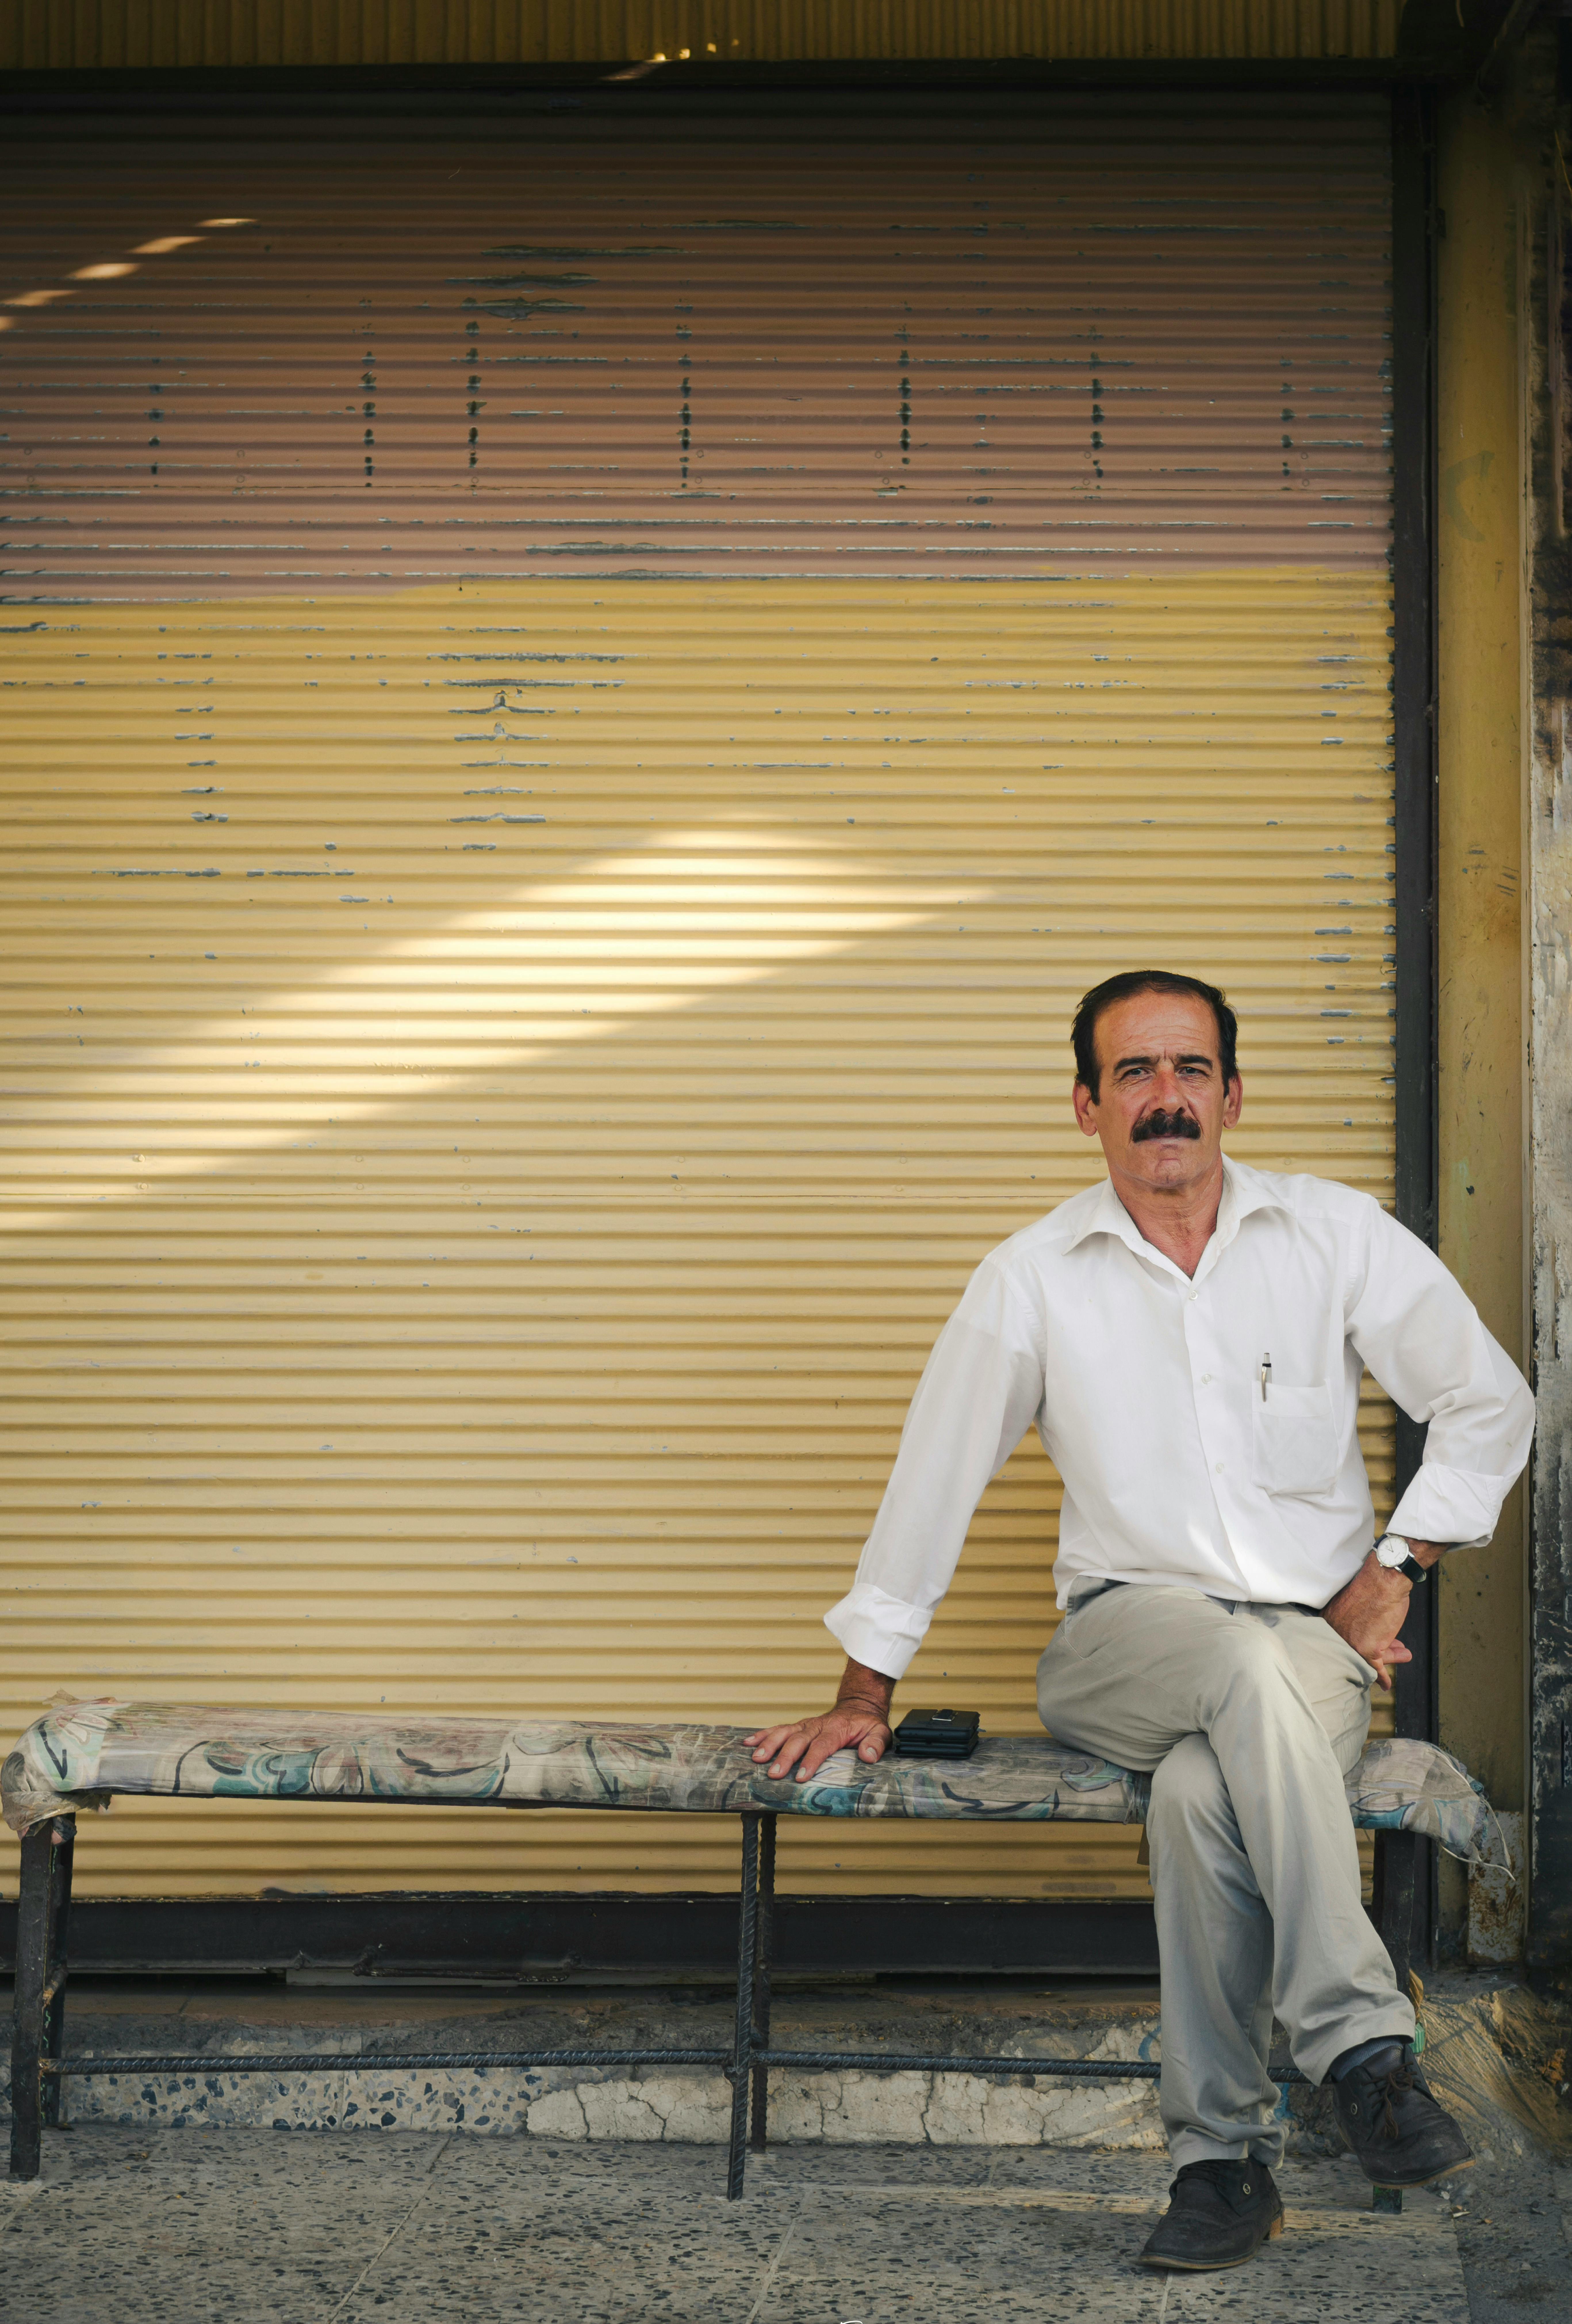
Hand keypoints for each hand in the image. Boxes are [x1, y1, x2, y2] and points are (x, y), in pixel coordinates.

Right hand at [746, 1659, 894, 1781]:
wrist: (858, 1707)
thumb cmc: (867, 1724)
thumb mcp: (880, 1733)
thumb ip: (876, 1744)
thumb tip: (868, 1756)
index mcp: (837, 1729)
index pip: (822, 1745)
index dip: (811, 1761)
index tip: (801, 1777)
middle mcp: (817, 1725)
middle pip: (798, 1740)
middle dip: (785, 1757)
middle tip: (773, 1773)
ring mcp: (806, 1725)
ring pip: (784, 1732)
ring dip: (769, 1744)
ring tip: (756, 1758)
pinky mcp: (798, 1726)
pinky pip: (778, 1728)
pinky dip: (762, 1734)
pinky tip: (748, 1743)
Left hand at [1321, 1544, 1438, 1690]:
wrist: (1383, 1579)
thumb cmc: (1372, 1586)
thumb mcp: (1355, 1604)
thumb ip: (1355, 1620)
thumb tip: (1365, 1630)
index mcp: (1329, 1621)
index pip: (1343, 1639)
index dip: (1358, 1642)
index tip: (1368, 1645)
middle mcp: (1335, 1634)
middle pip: (1356, 1648)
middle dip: (1378, 1649)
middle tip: (1392, 1650)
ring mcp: (1350, 1644)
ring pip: (1369, 1658)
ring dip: (1388, 1659)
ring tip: (1402, 1654)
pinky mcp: (1367, 1650)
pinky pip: (1376, 1668)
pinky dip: (1382, 1677)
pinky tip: (1385, 1684)